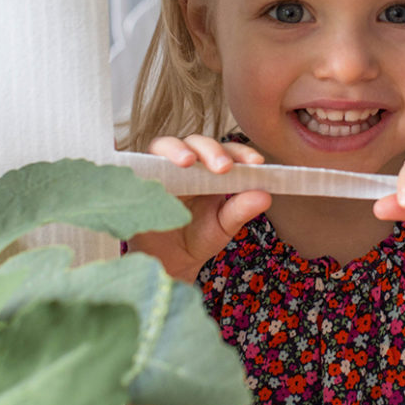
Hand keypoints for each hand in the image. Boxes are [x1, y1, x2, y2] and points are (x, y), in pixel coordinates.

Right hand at [126, 135, 271, 284]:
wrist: (169, 261)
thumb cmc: (199, 238)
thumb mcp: (224, 226)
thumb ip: (242, 210)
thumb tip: (266, 195)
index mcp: (212, 170)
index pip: (228, 151)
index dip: (242, 152)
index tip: (257, 163)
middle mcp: (188, 163)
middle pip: (198, 142)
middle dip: (212, 151)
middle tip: (223, 167)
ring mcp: (161, 168)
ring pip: (167, 145)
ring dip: (178, 149)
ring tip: (187, 161)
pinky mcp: (139, 178)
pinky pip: (138, 163)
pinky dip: (146, 161)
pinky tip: (154, 167)